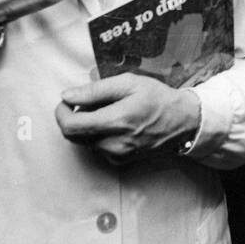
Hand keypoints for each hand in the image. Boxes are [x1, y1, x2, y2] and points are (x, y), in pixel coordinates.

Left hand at [55, 75, 200, 164]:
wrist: (183, 123)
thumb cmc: (157, 99)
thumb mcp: (129, 83)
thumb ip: (95, 90)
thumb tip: (67, 96)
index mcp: (115, 122)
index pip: (70, 126)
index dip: (61, 112)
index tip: (67, 101)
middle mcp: (113, 144)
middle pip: (72, 136)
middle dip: (72, 118)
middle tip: (85, 103)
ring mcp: (116, 155)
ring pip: (84, 141)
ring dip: (87, 126)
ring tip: (107, 111)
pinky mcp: (119, 160)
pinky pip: (97, 147)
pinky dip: (98, 134)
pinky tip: (115, 123)